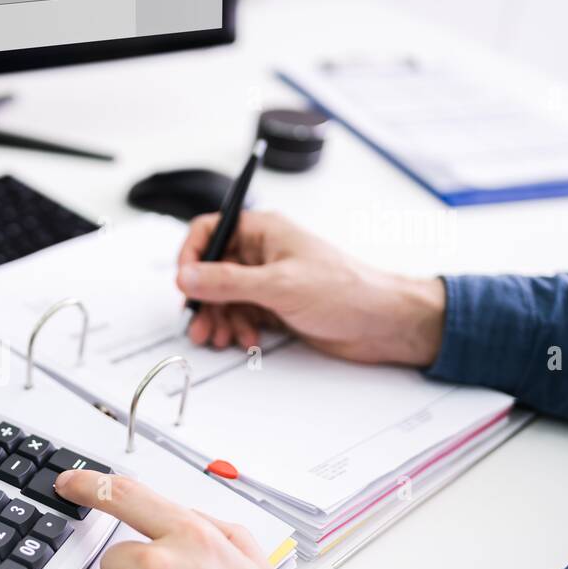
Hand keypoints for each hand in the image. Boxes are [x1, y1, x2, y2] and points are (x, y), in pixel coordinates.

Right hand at [177, 210, 446, 366]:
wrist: (382, 323)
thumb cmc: (346, 290)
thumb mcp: (279, 285)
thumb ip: (227, 281)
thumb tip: (186, 277)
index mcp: (263, 232)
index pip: (210, 230)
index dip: (191, 255)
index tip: (185, 284)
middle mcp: (262, 253)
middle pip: (211, 270)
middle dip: (203, 300)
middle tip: (200, 325)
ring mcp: (267, 280)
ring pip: (224, 297)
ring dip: (219, 319)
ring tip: (221, 338)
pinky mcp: (275, 306)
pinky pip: (241, 314)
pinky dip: (237, 328)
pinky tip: (247, 339)